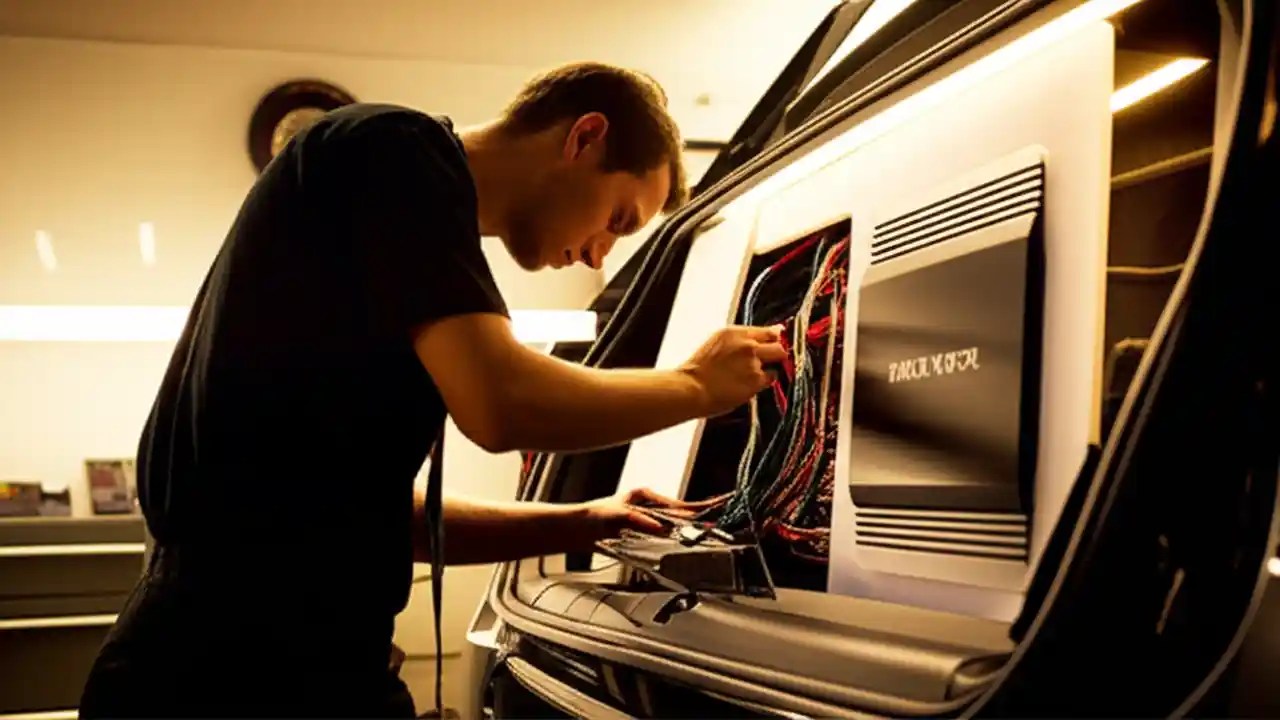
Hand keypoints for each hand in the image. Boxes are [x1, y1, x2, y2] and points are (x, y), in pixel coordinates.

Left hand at [567, 487, 720, 549]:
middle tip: (727, 510)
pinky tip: (692, 538)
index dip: (698, 508)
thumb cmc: (593, 517)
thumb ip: (639, 520)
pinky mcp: (643, 532)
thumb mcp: (616, 516)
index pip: (678, 504)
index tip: (717, 506)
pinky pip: (668, 534)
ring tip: (718, 523)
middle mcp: (649, 506)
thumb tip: (660, 527)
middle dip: (705, 512)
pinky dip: (681, 536)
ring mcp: (647, 518)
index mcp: (646, 497)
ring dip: (695, 524)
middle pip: (683, 512)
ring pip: (678, 523)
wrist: (577, 528)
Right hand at [680, 325, 786, 415]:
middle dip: (777, 351)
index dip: (773, 338)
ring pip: (777, 360)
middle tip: (770, 360)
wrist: (691, 388)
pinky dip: (765, 381)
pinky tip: (750, 384)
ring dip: (770, 366)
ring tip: (753, 374)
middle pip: (778, 344)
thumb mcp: (716, 344)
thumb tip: (756, 341)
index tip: (775, 343)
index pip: (767, 331)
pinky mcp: (756, 379)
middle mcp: (746, 344)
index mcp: (734, 332)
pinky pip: (771, 378)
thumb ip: (737, 341)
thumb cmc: (698, 370)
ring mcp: (753, 361)